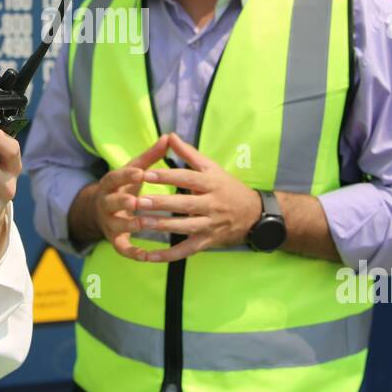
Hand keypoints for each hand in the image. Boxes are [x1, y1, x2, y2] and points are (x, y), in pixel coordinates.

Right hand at [87, 134, 171, 261]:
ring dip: (129, 225)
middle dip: (122, 202)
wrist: (102, 212)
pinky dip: (133, 253)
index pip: (115, 178)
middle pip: (111, 203)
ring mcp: (109, 223)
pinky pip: (122, 249)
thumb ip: (150, 157)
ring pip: (116, 225)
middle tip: (135, 201)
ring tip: (144, 224)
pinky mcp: (115, 240)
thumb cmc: (125, 187)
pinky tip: (146, 256)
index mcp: (110, 184)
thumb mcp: (134, 171)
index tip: (139, 172)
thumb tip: (169, 136)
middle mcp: (106, 204)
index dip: (126, 175)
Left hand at [134, 132, 262, 262]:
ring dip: (162, 227)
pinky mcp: (207, 242)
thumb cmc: (228, 187)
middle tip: (137, 201)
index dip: (166, 176)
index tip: (145, 173)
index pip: (186, 178)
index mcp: (211, 183)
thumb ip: (189, 153)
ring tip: (140, 223)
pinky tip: (149, 256)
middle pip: (184, 204)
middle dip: (160, 204)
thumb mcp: (212, 168)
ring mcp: (210, 225)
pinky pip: (186, 250)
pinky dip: (168, 255)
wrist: (253, 214)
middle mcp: (211, 204)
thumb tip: (170, 135)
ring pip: (184, 227)